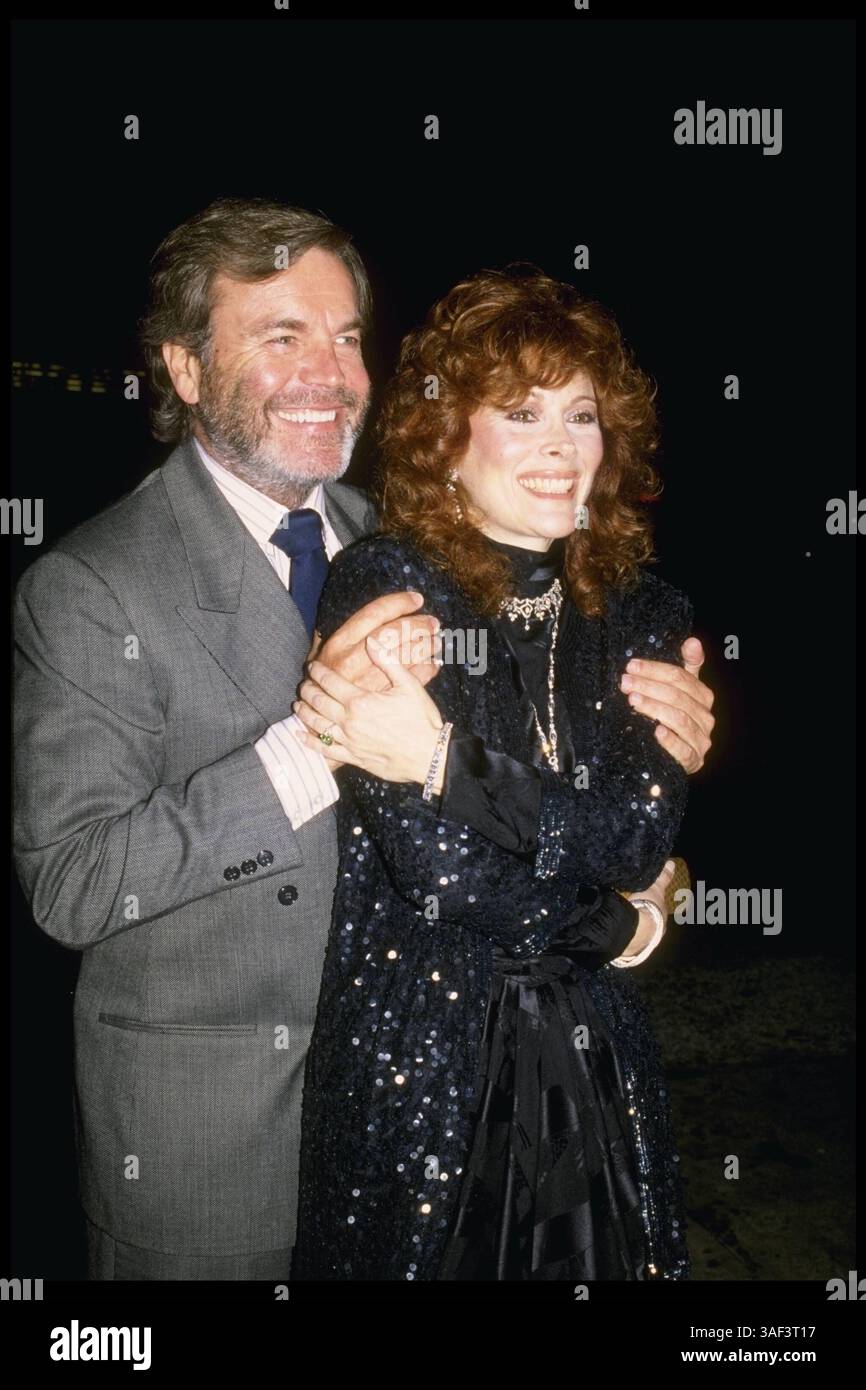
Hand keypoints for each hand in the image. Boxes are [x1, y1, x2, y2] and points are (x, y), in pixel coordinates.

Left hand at [294, 635, 445, 785]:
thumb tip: (373, 641)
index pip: (330, 681)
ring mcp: (349, 741)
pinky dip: (310, 742)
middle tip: (303, 683)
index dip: (318, 672)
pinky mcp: (353, 757)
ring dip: (304, 712)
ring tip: (298, 704)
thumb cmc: (422, 720)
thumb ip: (387, 661)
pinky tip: (301, 736)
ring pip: (317, 724)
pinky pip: (326, 750)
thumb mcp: (409, 685)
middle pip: (318, 701)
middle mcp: (350, 720)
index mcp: (360, 700)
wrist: (429, 756)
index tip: (313, 666)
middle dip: (307, 690)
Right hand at [310, 590, 440, 695]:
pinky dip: (426, 670)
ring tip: (436, 641)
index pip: (375, 613)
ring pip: (405, 656)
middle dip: (418, 625)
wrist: (320, 715)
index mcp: (340, 642)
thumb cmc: (325, 678)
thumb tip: (368, 614)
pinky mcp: (380, 698)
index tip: (417, 600)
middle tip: (433, 623)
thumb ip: (342, 632)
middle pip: (394, 633)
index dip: (400, 603)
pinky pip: (410, 680)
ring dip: (425, 646)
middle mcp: (353, 659)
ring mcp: (367, 680)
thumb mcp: (322, 651)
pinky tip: (432, 664)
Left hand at [618, 636, 714, 773]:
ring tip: (633, 700)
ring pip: (679, 719)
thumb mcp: (682, 691)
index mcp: (703, 696)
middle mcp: (706, 717)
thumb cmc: (676, 717)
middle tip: (625, 682)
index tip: (631, 666)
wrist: (679, 757)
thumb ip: (688, 666)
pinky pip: (684, 751)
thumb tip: (693, 640)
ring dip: (655, 708)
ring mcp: (701, 740)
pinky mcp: (694, 761)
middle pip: (677, 696)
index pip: (680, 677)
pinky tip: (656, 732)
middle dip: (649, 686)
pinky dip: (670, 741)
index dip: (655, 670)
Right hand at [620, 858, 676, 958]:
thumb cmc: (648, 906)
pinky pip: (628, 938)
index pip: (658, 910)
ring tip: (623, 918)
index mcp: (662, 919)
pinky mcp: (630, 948)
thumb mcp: (655, 887)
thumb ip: (663, 877)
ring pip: (639, 931)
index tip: (645, 900)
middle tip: (633, 909)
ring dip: (633, 926)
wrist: (634, 928)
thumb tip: (672, 864)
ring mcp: (644, 942)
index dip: (652, 905)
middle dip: (643, 917)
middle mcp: (656, 933)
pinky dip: (624, 932)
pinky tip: (618, 928)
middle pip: (649, 922)